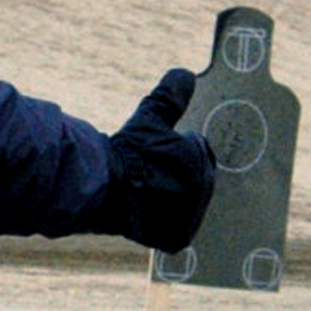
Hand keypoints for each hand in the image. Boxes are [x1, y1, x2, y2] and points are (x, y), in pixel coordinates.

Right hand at [103, 66, 215, 252]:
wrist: (106, 188)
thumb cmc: (127, 152)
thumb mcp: (148, 119)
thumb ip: (169, 97)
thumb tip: (185, 73)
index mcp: (201, 157)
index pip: (193, 152)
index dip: (169, 153)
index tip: (150, 156)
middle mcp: (204, 188)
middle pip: (186, 181)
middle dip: (167, 178)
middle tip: (142, 175)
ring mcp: (193, 215)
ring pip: (177, 206)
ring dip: (161, 200)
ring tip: (138, 194)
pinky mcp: (178, 237)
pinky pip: (170, 230)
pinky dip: (156, 225)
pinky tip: (141, 214)